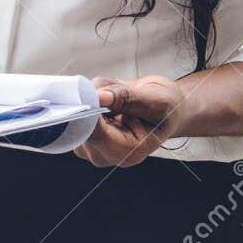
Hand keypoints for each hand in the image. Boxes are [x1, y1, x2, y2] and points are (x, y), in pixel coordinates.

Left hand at [73, 75, 187, 168]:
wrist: (164, 110)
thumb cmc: (166, 110)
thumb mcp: (156, 100)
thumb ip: (126, 98)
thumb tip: (98, 96)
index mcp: (126, 152)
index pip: (93, 134)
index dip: (88, 111)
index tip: (91, 91)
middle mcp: (105, 154)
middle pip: (79, 125)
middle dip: (92, 99)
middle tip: (114, 88)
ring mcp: (92, 145)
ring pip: (76, 114)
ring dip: (91, 95)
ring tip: (116, 93)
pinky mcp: (84, 133)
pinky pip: (76, 109)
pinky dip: (89, 96)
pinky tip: (108, 96)